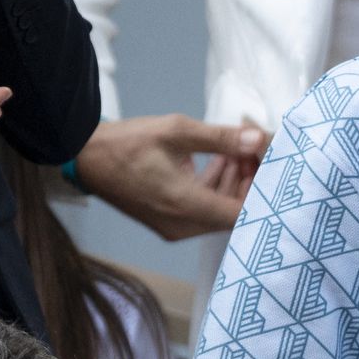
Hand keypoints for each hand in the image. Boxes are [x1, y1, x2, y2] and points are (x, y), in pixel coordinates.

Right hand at [72, 115, 266, 239]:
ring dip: (235, 183)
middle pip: (235, 213)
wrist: (85, 158)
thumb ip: (221, 138)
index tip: (273, 166)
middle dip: (251, 182)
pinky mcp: (170, 222)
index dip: (264, 191)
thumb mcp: (176, 131)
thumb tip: (257, 138)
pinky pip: (205, 210)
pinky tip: (222, 161)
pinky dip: (216, 188)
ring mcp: (176, 228)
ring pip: (220, 211)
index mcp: (186, 207)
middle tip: (257, 151)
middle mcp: (183, 226)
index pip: (244, 213)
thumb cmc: (127, 143)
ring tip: (240, 150)